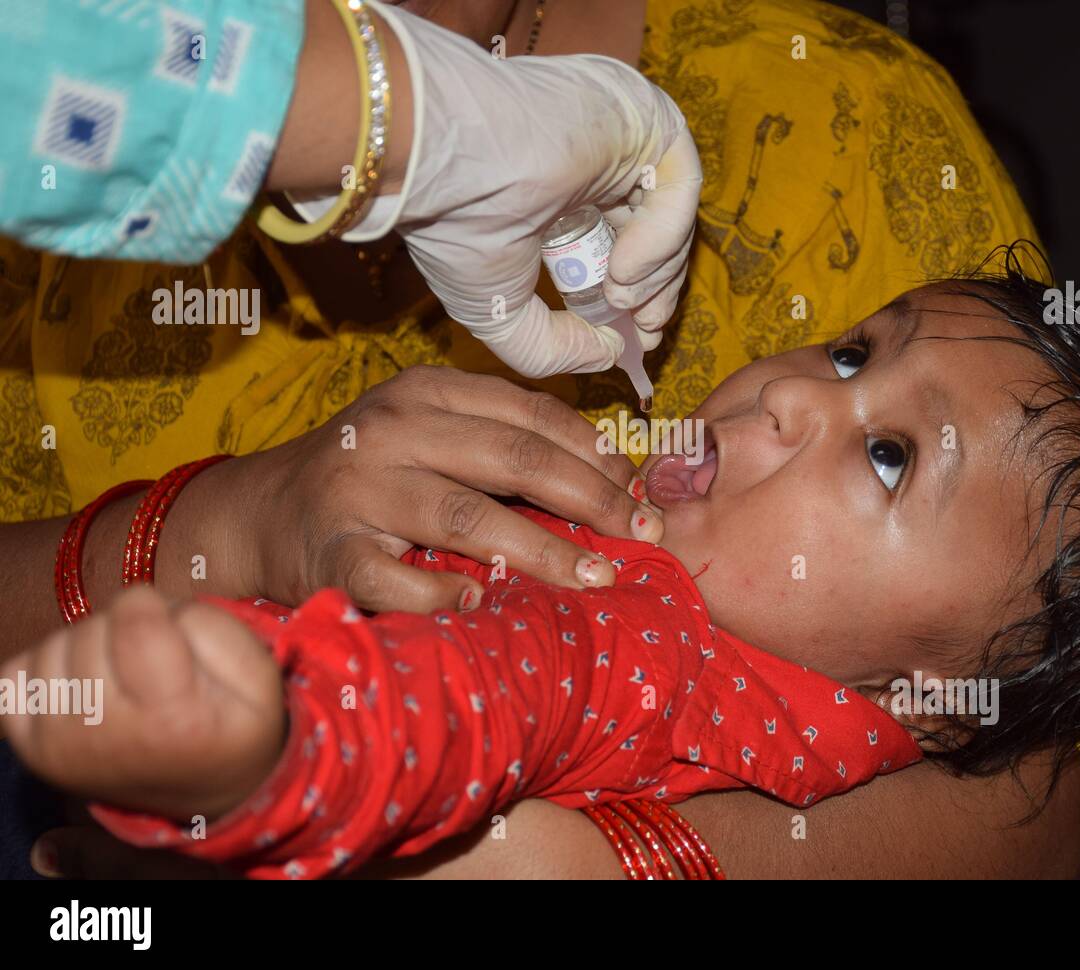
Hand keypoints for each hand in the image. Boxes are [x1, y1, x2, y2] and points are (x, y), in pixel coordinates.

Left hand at [1, 587, 283, 822]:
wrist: (201, 791)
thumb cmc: (234, 726)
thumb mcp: (261, 679)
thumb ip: (217, 628)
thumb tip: (152, 608)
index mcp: (171, 718)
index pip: (134, 620)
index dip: (153, 604)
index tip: (170, 626)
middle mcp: (105, 737)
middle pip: (93, 628)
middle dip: (123, 625)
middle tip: (153, 657)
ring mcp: (58, 747)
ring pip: (54, 644)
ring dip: (87, 644)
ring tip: (121, 672)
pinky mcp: (29, 748)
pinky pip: (13, 675)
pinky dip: (46, 668)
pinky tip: (82, 684)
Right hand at [191, 367, 661, 611]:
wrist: (260, 514)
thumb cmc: (371, 475)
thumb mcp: (430, 436)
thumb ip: (503, 443)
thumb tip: (612, 474)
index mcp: (426, 393)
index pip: (530, 414)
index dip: (595, 451)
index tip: (640, 488)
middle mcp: (393, 431)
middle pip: (513, 458)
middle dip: (591, 498)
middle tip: (643, 534)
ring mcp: (359, 490)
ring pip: (468, 516)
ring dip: (543, 549)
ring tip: (596, 576)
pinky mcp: (330, 551)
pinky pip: (393, 576)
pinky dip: (441, 590)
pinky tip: (484, 600)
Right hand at [313, 3, 702, 377]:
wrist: (442, 166)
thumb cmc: (458, 230)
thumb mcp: (506, 317)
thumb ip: (559, 349)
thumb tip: (612, 355)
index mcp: (564, 195)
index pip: (624, 247)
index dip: (637, 299)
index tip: (637, 339)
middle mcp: (597, 162)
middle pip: (658, 235)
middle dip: (656, 292)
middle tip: (644, 329)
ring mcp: (623, 135)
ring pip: (674, 216)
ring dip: (658, 272)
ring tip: (621, 297)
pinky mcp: (644, 116)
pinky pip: (681, 184)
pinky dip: (664, 237)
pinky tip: (625, 269)